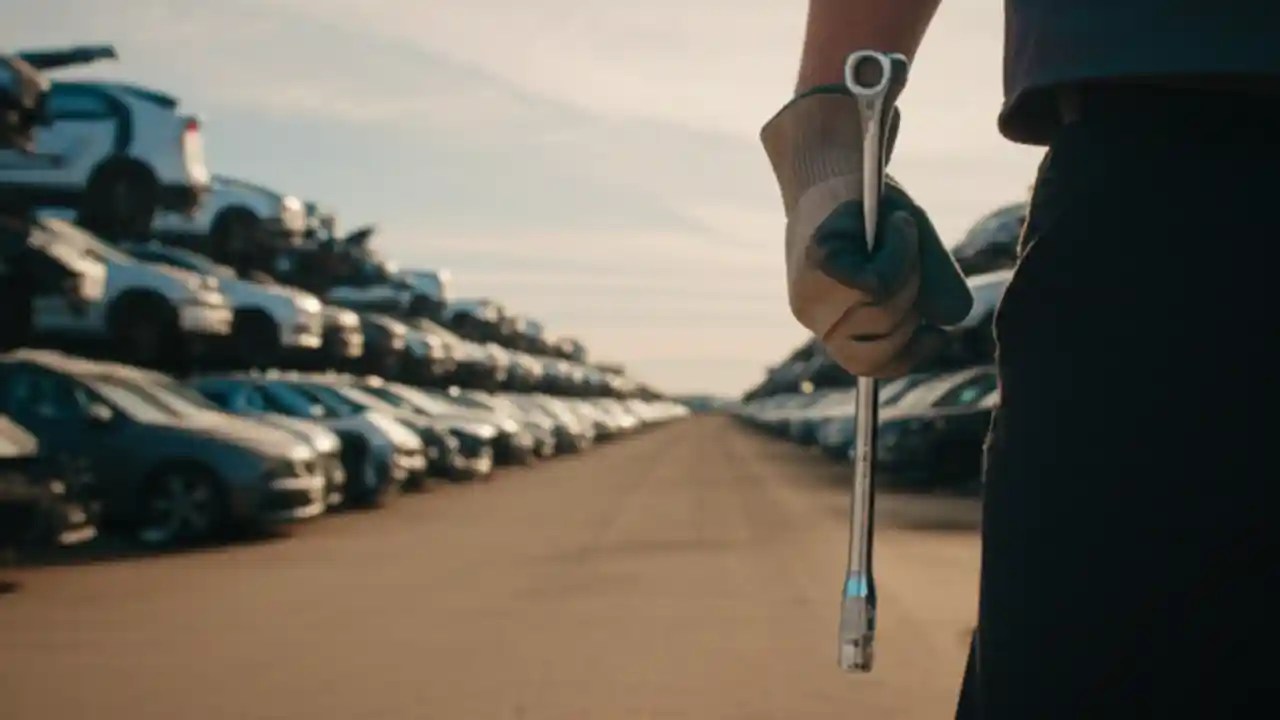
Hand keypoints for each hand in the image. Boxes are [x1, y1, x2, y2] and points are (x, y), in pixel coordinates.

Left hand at [761, 87, 971, 377]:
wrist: (840, 159)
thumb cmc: (874, 211)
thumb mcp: (912, 255)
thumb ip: (931, 288)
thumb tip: (950, 320)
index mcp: (834, 322)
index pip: (867, 366)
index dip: (905, 358)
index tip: (933, 336)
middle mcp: (815, 314)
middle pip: (881, 342)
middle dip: (912, 303)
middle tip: (910, 254)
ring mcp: (810, 294)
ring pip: (881, 313)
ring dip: (907, 271)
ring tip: (901, 234)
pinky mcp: (817, 266)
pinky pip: (875, 284)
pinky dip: (899, 253)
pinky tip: (895, 225)